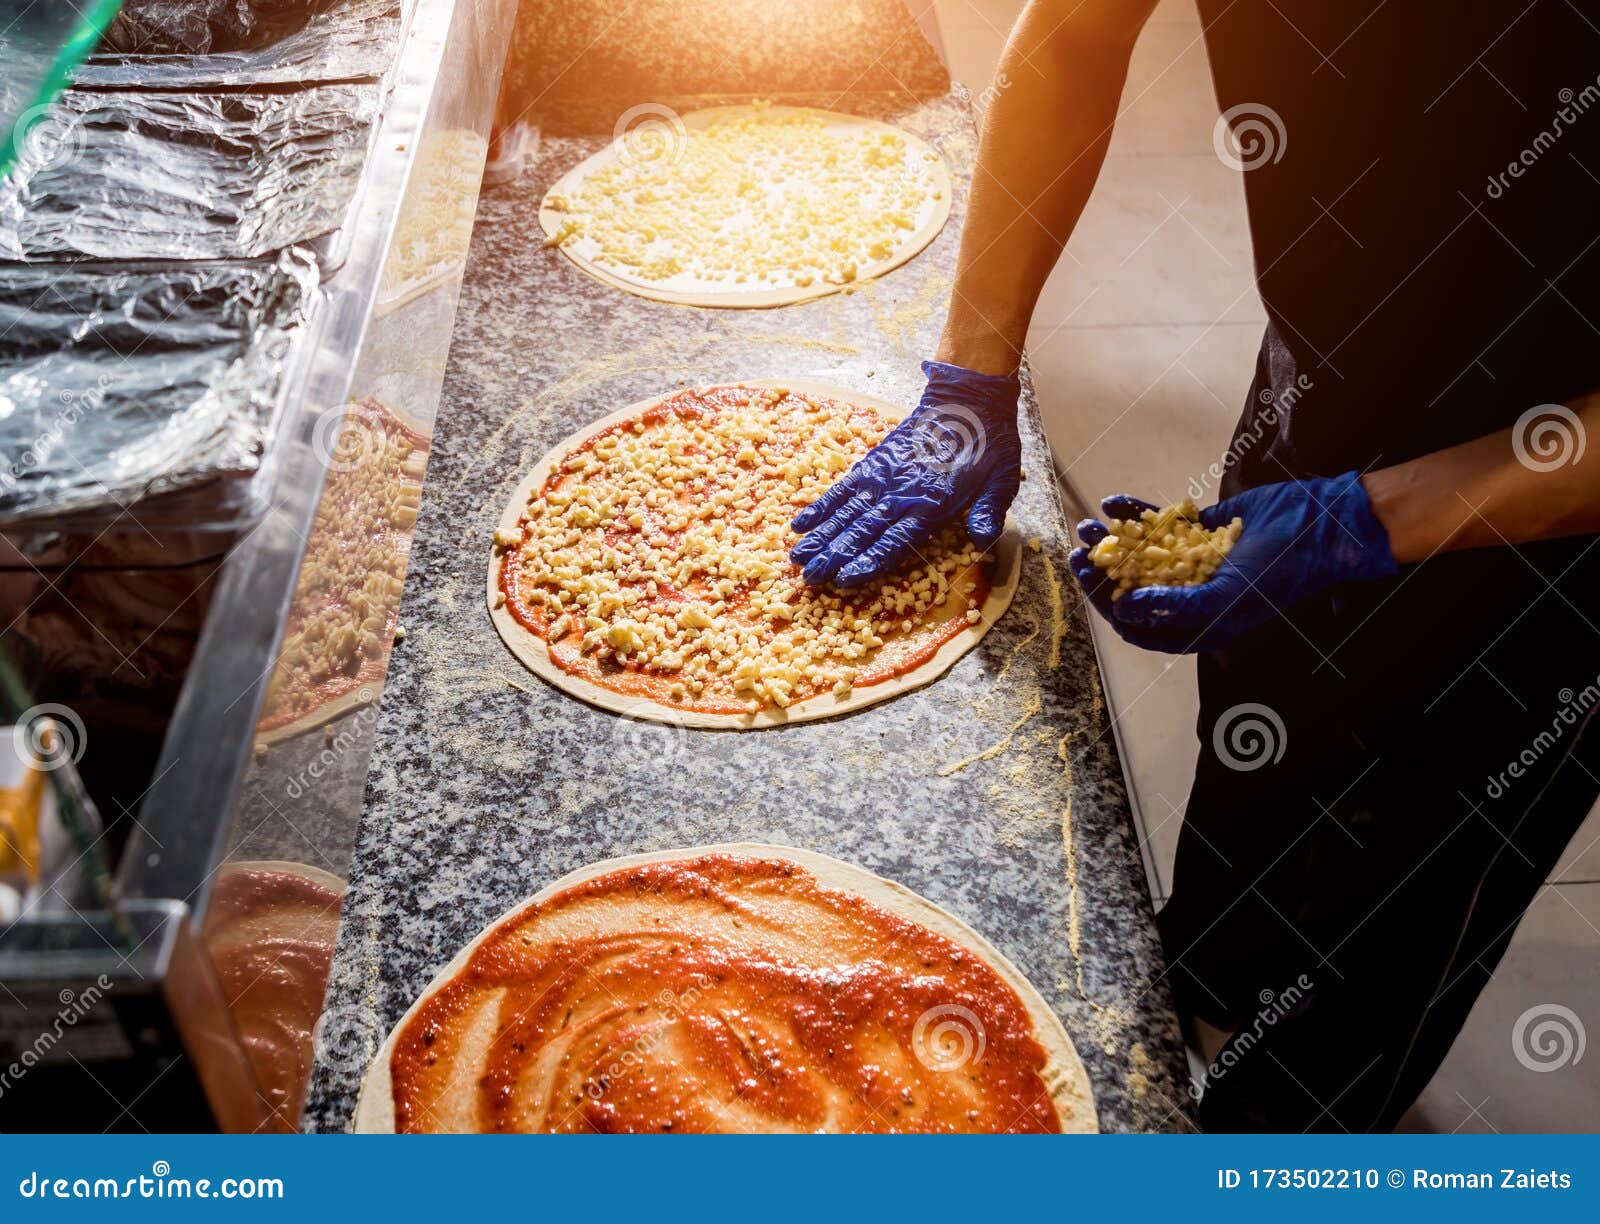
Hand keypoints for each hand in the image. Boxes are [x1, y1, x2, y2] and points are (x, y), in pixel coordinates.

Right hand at [789, 360, 1022, 586]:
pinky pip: (844, 487)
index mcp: (933, 504)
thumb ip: (988, 512)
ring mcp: (884, 477)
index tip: (844, 579)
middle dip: (834, 556)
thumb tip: (982, 540)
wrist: (968, 396)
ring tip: (797, 556)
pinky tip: (802, 521)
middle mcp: (901, 494)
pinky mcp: (875, 462)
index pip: (894, 541)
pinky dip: (822, 505)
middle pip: (861, 531)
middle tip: (809, 577)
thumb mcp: (1003, 480)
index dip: (868, 561)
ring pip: (846, 512)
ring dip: (821, 536)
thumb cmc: (990, 442)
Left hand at [1067, 472, 1397, 653]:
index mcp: (1196, 624)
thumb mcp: (1225, 597)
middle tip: (1078, 553)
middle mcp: (1190, 596)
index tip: (1088, 581)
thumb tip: (1126, 610)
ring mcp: (1191, 562)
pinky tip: (1113, 502)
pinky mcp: (1197, 531)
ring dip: (1111, 539)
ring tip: (1087, 525)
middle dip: (1102, 571)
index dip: (1108, 606)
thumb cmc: (1278, 572)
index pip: (1138, 625)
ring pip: (1139, 554)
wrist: (1316, 525)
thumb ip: (1174, 607)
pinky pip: (1158, 524)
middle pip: (1131, 587)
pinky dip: (1135, 513)